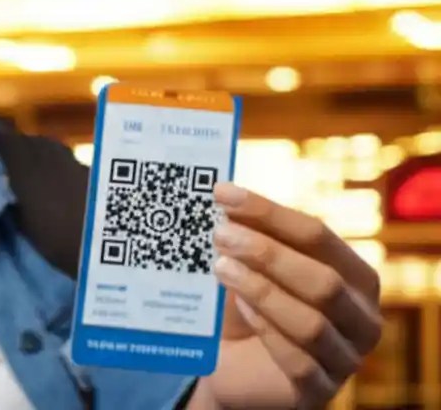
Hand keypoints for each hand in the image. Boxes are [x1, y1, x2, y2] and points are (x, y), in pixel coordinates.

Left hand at [191, 183, 381, 409]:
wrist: (232, 367)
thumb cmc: (248, 308)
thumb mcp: (251, 268)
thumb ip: (249, 237)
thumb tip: (225, 197)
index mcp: (355, 278)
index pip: (319, 236)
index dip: (269, 213)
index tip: (223, 194)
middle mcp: (362, 319)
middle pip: (323, 280)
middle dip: (268, 253)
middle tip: (221, 234)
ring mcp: (345, 359)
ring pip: (312, 322)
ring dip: (262, 289)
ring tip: (220, 267)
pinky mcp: (318, 391)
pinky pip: (298, 361)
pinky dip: (266, 329)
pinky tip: (239, 307)